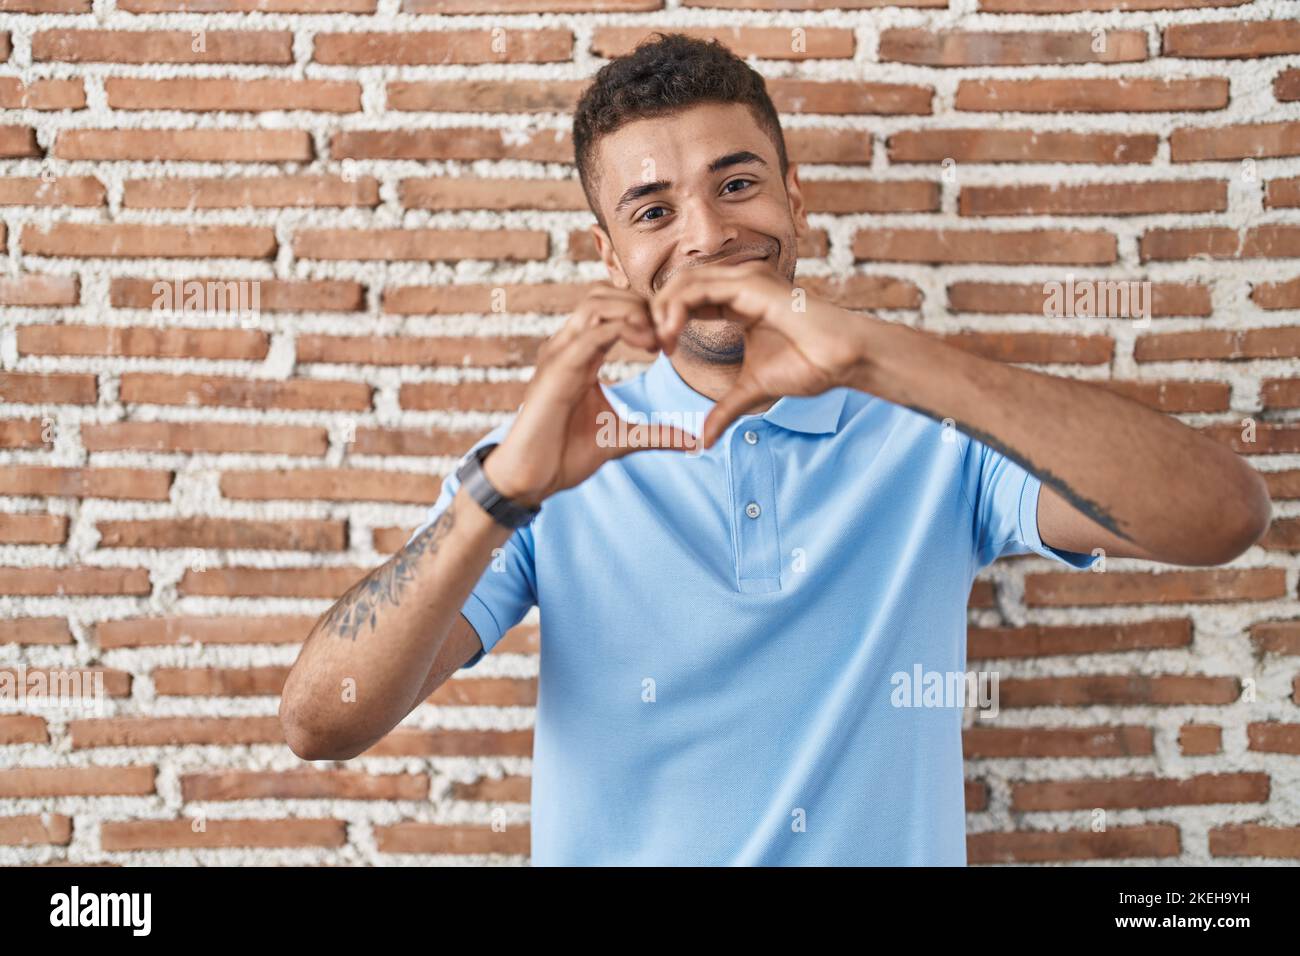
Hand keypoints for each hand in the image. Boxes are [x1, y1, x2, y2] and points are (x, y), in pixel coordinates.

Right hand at [480, 282, 697, 506]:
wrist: (530, 478)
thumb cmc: (564, 456)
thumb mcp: (622, 439)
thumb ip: (656, 434)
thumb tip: (695, 442)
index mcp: (580, 355)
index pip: (610, 310)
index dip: (645, 316)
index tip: (671, 342)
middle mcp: (567, 347)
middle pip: (603, 296)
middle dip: (642, 306)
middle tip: (669, 335)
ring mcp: (560, 354)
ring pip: (597, 304)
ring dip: (635, 313)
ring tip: (659, 340)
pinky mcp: (558, 369)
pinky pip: (594, 333)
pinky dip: (626, 331)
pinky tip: (649, 348)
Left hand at [650, 260, 873, 447]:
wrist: (842, 359)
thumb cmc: (809, 366)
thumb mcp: (752, 391)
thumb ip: (725, 409)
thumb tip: (705, 441)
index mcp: (737, 298)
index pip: (687, 298)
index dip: (665, 321)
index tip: (655, 352)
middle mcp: (739, 281)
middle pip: (679, 286)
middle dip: (656, 314)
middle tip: (646, 346)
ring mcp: (745, 277)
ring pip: (684, 283)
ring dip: (662, 312)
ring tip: (656, 343)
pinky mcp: (750, 283)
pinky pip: (700, 288)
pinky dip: (677, 309)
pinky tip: (669, 335)